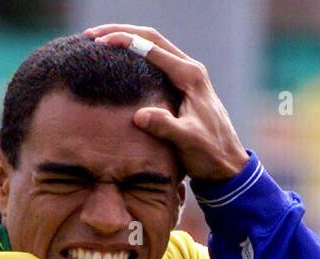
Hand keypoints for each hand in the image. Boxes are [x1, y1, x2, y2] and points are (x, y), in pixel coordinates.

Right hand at [84, 24, 248, 181]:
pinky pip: (155, 63)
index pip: (152, 47)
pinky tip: (117, 64)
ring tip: (98, 44)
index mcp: (191, 76)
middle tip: (91, 36)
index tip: (99, 43)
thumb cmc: (210, 154)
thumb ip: (165, 126)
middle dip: (120, 33)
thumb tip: (139, 116)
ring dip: (126, 42)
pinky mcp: (183, 87)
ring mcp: (187, 77)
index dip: (123, 41)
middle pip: (151, 38)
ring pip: (152, 48)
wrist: (228, 166)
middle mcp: (190, 70)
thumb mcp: (188, 141)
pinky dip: (134, 58)